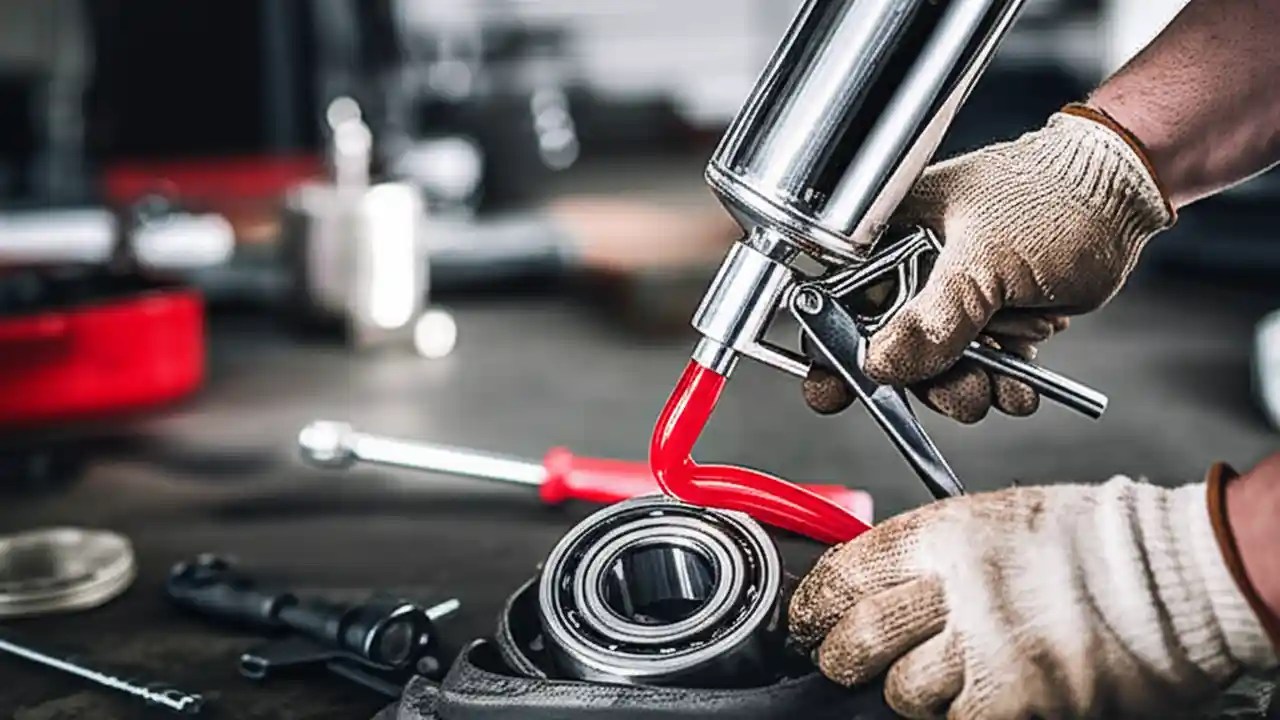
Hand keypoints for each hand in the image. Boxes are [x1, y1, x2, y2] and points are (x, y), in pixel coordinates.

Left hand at [789, 473, 1276, 719]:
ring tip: (917, 677)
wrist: (1170, 578)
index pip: (849, 570)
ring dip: (901, 688)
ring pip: (902, 688)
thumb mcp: (992, 516)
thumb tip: (869, 577)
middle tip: (838, 656)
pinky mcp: (1016, 698)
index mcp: (946, 532)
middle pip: (859, 634)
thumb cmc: (1088, 542)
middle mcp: (957, 588)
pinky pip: (953, 719)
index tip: (808, 614)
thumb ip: (929, 549)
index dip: (816, 600)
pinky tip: (964, 697)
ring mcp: (987, 647)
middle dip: (836, 652)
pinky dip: (951, 713)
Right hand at [803, 107, 1172, 422]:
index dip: (830, 345)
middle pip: (885, 344)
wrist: (1124, 197)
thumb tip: (882, 364)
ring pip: (936, 366)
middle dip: (917, 381)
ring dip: (964, 389)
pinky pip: (982, 368)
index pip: (837, 296)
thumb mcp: (984, 260)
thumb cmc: (1049, 196)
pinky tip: (1020, 388)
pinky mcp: (991, 320)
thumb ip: (933, 317)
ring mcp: (952, 296)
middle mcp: (910, 268)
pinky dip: (1001, 386)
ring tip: (995, 390)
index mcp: (888, 234)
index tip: (833, 388)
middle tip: (950, 395)